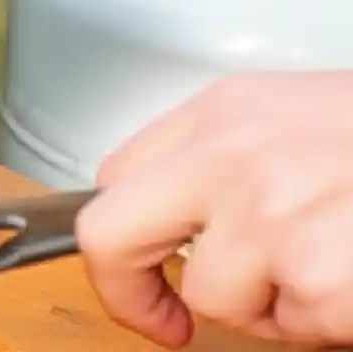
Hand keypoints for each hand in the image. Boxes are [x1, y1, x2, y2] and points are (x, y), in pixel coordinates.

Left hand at [77, 71, 352, 347]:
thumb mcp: (300, 118)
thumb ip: (234, 159)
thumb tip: (188, 222)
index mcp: (224, 112)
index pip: (118, 177)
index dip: (126, 236)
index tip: (143, 270)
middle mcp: (230, 159)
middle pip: (112, 236)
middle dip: (129, 293)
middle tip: (163, 322)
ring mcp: (271, 221)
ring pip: (221, 301)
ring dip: (275, 306)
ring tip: (338, 263)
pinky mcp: (318, 281)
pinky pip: (300, 329)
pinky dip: (332, 322)